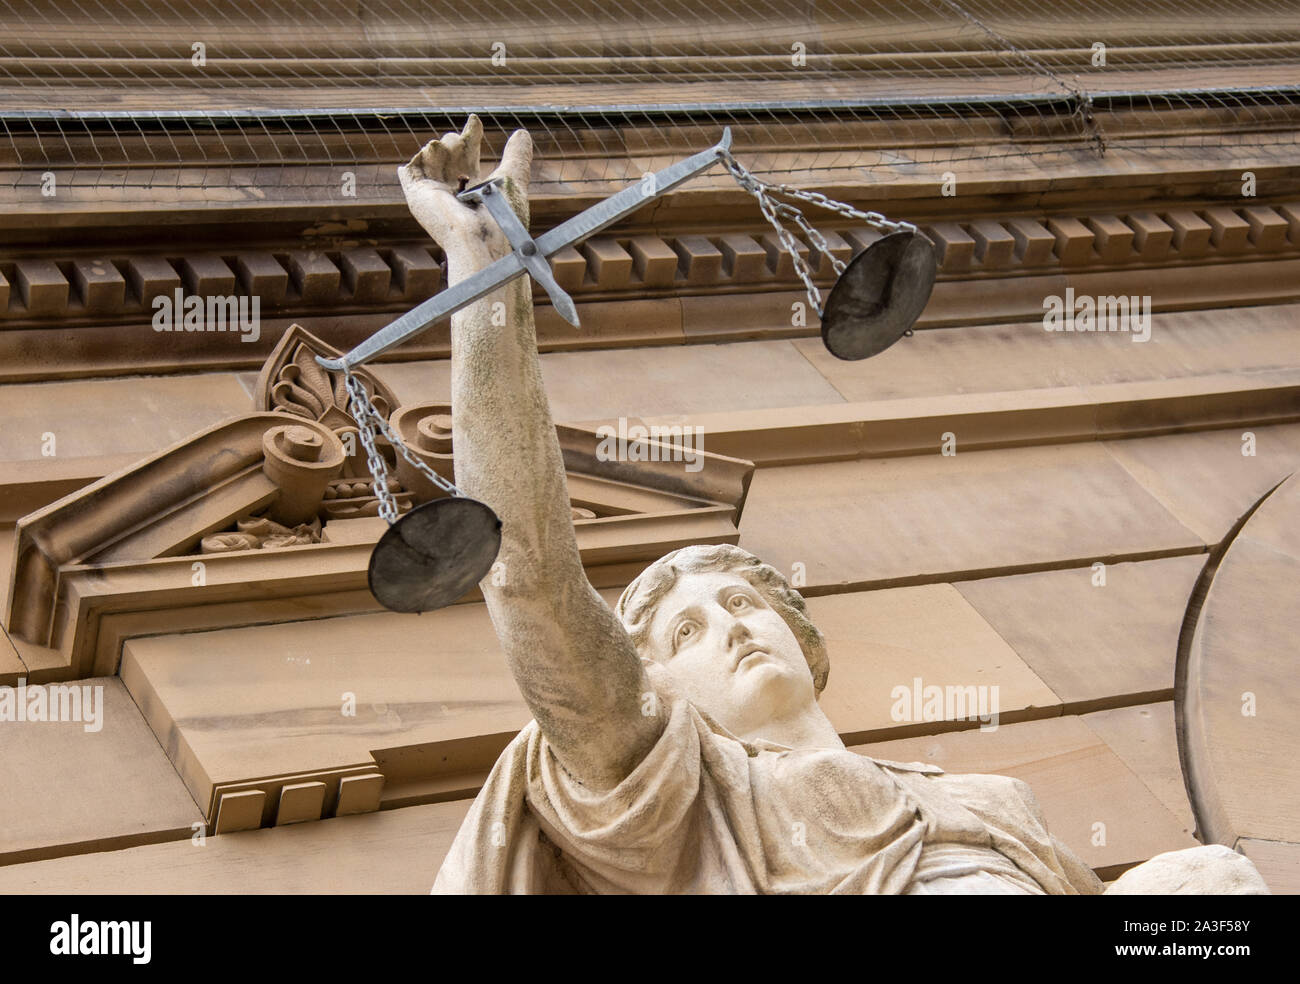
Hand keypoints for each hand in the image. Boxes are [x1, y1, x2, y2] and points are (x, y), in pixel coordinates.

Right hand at [398, 115, 532, 264]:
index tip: (475, 121)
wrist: (483, 240)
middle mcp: (452, 190)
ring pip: (432, 153)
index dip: (470, 134)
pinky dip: (424, 155)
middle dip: (458, 140)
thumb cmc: (501, 217)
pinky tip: (436, 154)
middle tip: (466, 141)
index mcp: (474, 187)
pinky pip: (412, 166)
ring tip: (456, 154)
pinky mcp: (417, 195)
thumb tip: (521, 132)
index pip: (468, 153)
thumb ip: (516, 156)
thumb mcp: (512, 179)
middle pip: (449, 150)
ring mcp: (433, 193)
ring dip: (445, 146)